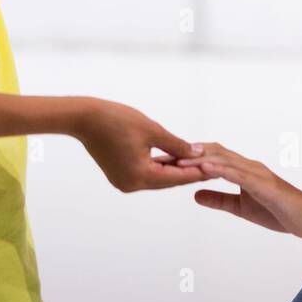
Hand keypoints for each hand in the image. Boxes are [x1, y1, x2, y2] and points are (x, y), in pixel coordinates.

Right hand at [73, 99, 207, 191]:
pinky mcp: (119, 174)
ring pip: (157, 176)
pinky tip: (173, 158)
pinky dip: (159, 166)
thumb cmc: (116, 120)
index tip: (217, 169)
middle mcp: (132, 184)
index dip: (198, 172)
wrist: (84, 117)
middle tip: (212, 167)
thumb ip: (176, 145)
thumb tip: (197, 153)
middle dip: (188, 171)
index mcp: (140, 177)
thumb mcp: (152, 130)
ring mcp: (124, 181)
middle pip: (167, 179)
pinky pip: (145, 172)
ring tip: (196, 162)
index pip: (177, 177)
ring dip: (174, 168)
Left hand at [175, 143, 301, 237]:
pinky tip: (206, 168)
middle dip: (187, 154)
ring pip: (223, 160)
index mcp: (241, 170)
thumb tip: (194, 194)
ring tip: (178, 159)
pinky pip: (239, 174)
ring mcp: (255, 173)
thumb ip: (220, 199)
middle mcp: (247, 166)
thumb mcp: (241, 207)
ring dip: (200, 159)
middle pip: (212, 153)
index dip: (188, 157)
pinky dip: (221, 169)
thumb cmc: (278, 211)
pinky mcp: (263, 184)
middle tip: (162, 156)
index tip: (165, 160)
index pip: (210, 158)